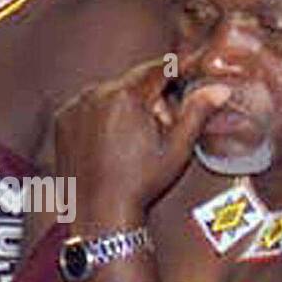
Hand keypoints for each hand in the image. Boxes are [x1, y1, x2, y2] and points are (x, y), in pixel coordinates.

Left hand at [54, 57, 229, 228]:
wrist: (98, 212)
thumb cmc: (139, 184)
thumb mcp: (176, 150)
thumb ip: (196, 113)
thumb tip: (219, 88)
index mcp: (126, 96)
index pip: (158, 68)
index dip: (177, 69)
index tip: (188, 70)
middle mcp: (95, 93)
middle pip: (134, 82)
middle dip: (151, 97)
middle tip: (160, 128)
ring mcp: (75, 106)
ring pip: (110, 93)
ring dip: (125, 106)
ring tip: (132, 142)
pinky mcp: (62, 119)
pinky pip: (89, 106)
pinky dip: (101, 116)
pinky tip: (110, 143)